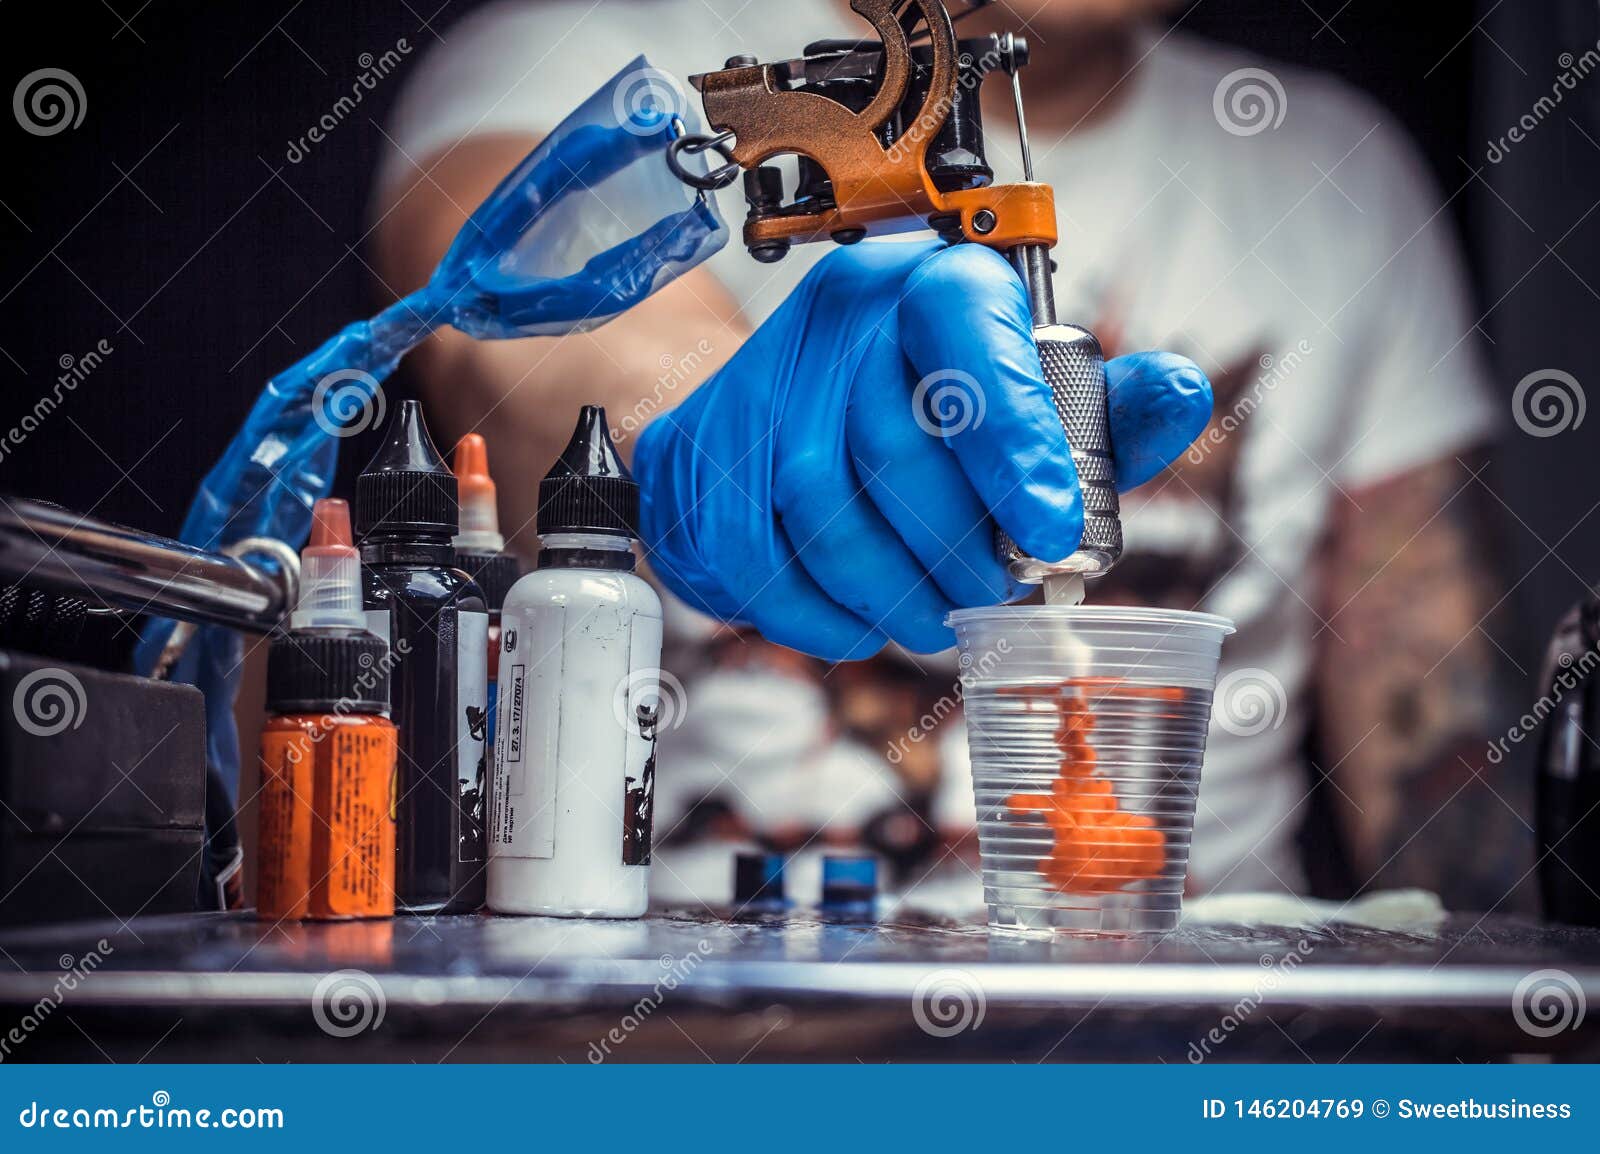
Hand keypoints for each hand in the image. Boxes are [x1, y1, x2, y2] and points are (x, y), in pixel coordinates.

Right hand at [634, 240, 1211, 658]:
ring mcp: (759, 385)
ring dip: (888, 589)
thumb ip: (1102, 413)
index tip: (1051, 536)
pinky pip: (758, 557)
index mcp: (928, 286)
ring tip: (933, 616)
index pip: (965, 332)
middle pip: (887, 443)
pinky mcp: (703, 459)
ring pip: (819, 508)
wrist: (764, 413)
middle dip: (952, 545)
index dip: (1013, 440)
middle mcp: (838, 317)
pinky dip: (820, 613)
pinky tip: (860, 620)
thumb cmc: (914, 413)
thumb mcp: (1024, 401)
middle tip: (992, 594)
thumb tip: (1182, 394)